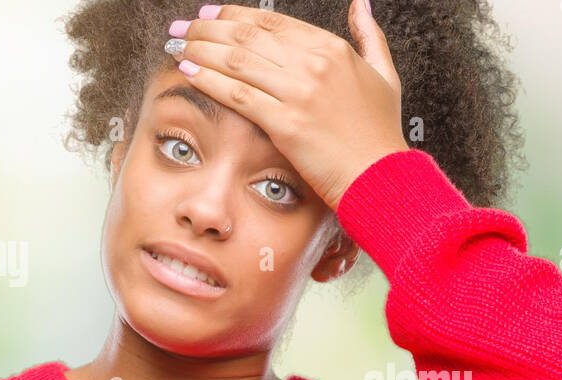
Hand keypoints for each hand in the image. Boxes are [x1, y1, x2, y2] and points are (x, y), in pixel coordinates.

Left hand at [168, 1, 410, 212]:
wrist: (382, 179)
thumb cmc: (381, 135)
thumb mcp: (385, 76)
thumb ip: (370, 36)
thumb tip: (361, 4)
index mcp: (333, 49)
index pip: (272, 21)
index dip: (234, 15)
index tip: (211, 14)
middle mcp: (314, 65)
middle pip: (247, 36)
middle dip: (207, 28)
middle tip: (182, 27)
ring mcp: (299, 93)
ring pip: (236, 60)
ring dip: (200, 49)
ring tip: (177, 46)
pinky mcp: (285, 124)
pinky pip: (237, 94)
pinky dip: (208, 80)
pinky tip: (189, 72)